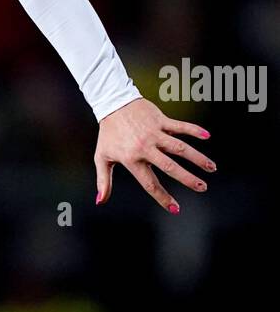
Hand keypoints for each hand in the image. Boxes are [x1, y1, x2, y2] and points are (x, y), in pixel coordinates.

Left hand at [95, 97, 215, 213]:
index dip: (162, 197)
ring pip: (180, 147)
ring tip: (211, 168)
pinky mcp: (160, 120)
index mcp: (132, 159)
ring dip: (197, 157)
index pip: (150, 183)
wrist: (112, 103)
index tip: (175, 208)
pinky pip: (180, 126)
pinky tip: (207, 136)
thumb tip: (100, 201)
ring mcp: (154, 133)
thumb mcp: (101, 157)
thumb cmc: (108, 133)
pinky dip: (194, 130)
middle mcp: (145, 147)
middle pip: (170, 166)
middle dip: (188, 178)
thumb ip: (104, 181)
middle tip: (202, 188)